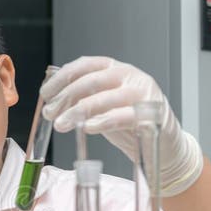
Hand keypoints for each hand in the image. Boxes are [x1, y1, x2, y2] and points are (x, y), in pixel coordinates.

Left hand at [40, 56, 202, 195]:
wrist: (165, 145)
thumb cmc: (130, 124)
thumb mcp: (103, 106)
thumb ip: (83, 98)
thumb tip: (51, 98)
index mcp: (115, 69)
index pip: (85, 65)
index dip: (62, 77)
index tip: (45, 93)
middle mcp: (129, 76)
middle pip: (92, 81)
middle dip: (66, 97)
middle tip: (49, 113)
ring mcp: (142, 94)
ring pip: (105, 97)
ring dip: (78, 111)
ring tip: (61, 124)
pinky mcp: (152, 114)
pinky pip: (124, 115)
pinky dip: (103, 121)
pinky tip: (86, 127)